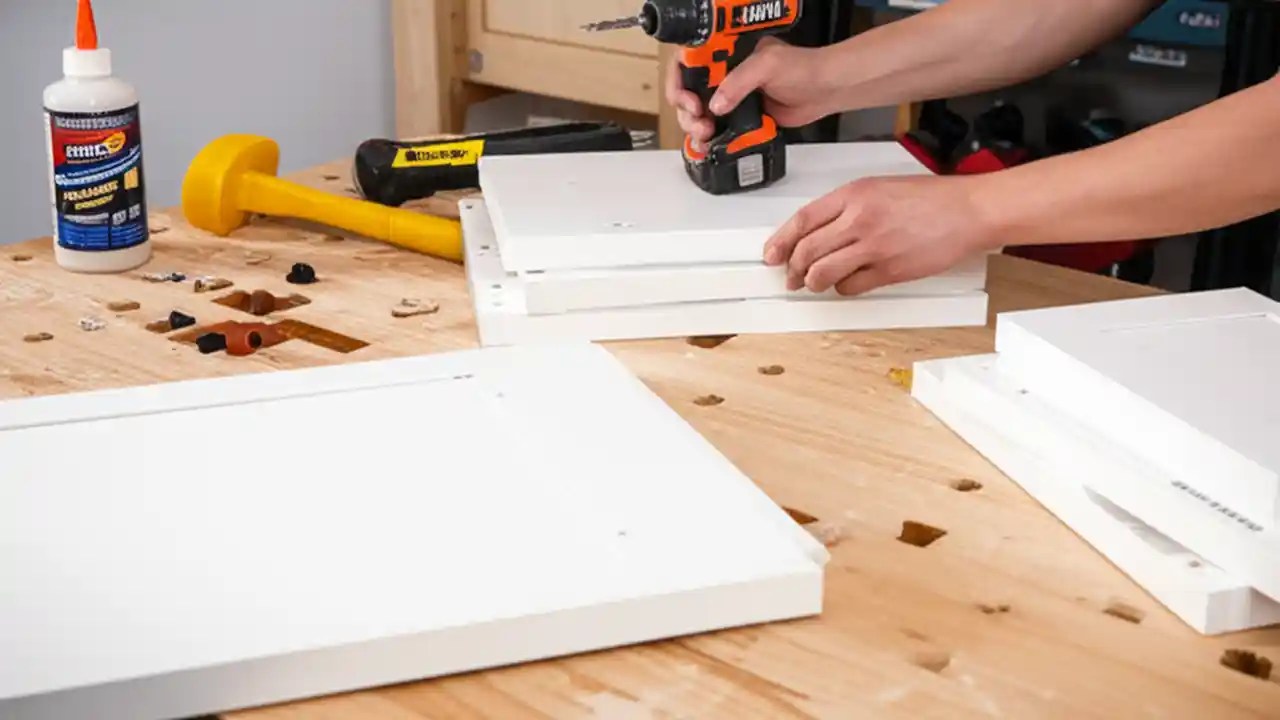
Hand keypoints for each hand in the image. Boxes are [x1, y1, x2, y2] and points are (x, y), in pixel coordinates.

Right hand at [665, 38, 837, 151]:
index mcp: (726, 54)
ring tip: (705, 134)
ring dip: (695, 127)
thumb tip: (716, 103)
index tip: (689, 100)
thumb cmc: (803, 67)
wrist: (825, 90)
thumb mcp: (767, 65)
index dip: (680, 83)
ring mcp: (731, 97)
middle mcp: (724, 74)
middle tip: (699, 121)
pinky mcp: (740, 117)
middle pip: (688, 93)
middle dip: (687, 110)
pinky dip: (709, 139)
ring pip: (699, 114)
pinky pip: (717, 129)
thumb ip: (739, 81)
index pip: (688, 63)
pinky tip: (708, 144)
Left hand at [763, 175, 995, 294]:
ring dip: (813, 282)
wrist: (968, 211)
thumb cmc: (930, 199)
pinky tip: (846, 283)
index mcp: (854, 194)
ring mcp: (874, 246)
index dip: (780, 241)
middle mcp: (859, 219)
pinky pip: (850, 286)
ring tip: (815, 283)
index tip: (772, 254)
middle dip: (793, 269)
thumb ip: (846, 207)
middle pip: (807, 250)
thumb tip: (816, 230)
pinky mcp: (890, 270)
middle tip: (792, 276)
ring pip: (822, 273)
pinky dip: (842, 288)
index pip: (802, 220)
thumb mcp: (879, 188)